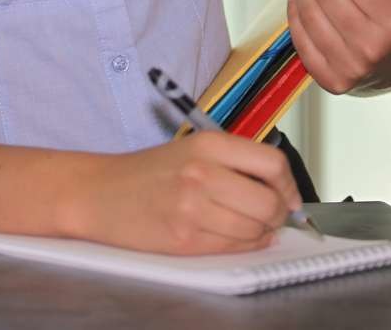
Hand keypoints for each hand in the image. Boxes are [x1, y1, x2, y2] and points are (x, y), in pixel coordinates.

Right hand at [69, 131, 301, 254]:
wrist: (100, 194)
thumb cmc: (148, 172)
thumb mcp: (192, 148)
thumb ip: (235, 162)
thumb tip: (282, 191)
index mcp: (208, 144)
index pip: (272, 163)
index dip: (289, 185)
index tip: (290, 196)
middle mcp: (201, 173)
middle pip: (269, 201)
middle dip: (280, 214)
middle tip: (275, 216)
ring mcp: (192, 208)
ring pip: (254, 229)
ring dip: (261, 232)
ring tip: (250, 226)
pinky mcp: (184, 240)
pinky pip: (232, 247)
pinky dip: (242, 245)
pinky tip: (235, 236)